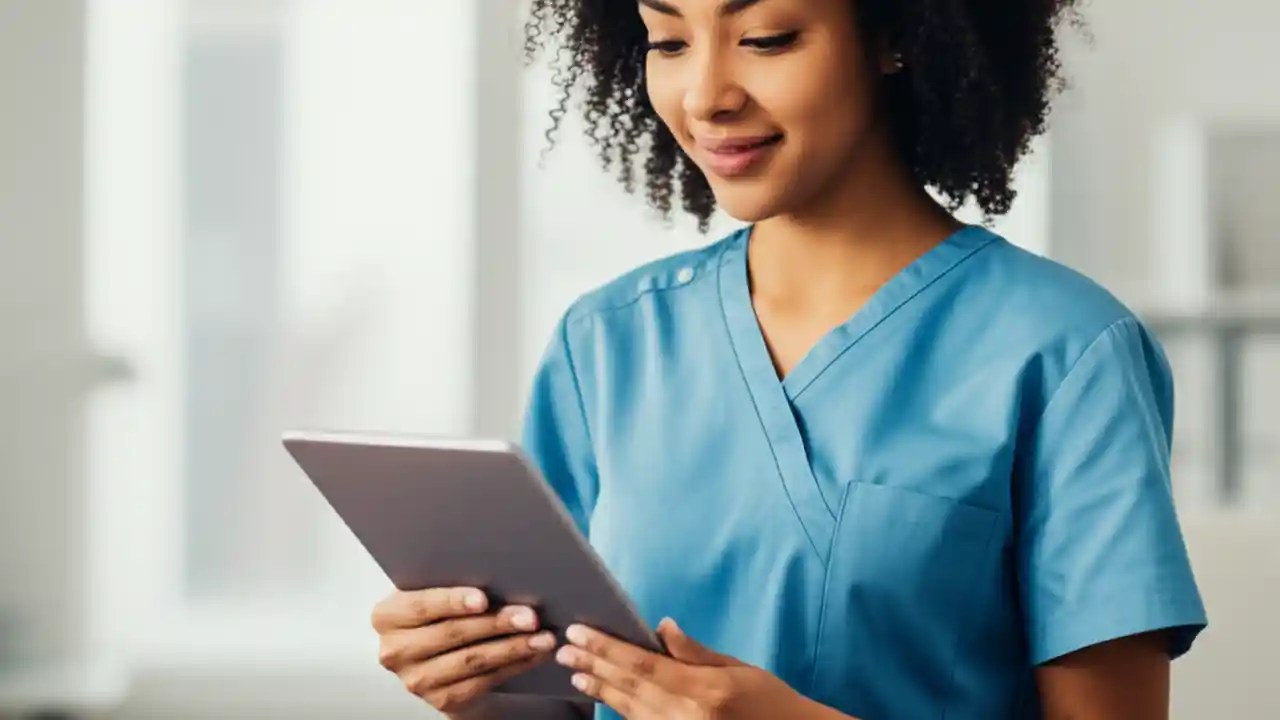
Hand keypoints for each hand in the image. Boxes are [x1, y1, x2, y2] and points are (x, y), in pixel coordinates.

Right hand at [371, 586, 556, 714]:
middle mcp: (394, 651)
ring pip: (471, 660)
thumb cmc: (439, 613)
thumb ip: (450, 580)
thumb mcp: (432, 593)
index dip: (453, 601)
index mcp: (387, 616)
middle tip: (530, 615)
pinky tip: (534, 654)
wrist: (437, 657)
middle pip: (452, 634)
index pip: (422, 606)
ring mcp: (416, 680)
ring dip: (512, 647)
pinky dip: (514, 665)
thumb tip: (499, 568)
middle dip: (496, 623)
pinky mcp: (440, 700)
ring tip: (542, 637)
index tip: (484, 598)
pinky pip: (483, 682)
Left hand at [554, 617, 831, 718]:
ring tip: (577, 673)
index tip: (580, 632)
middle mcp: (688, 718)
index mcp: (704, 691)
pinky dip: (621, 709)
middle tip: (564, 649)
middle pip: (629, 688)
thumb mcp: (739, 668)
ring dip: (601, 689)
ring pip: (630, 710)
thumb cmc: (769, 701)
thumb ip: (696, 652)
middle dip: (594, 666)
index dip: (607, 648)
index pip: (643, 665)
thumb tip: (662, 627)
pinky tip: (604, 695)